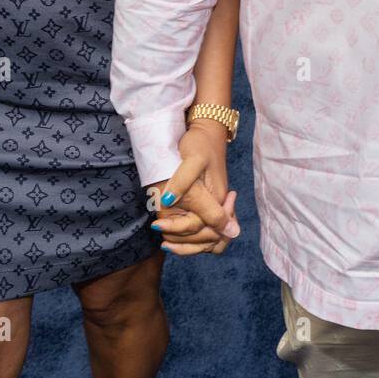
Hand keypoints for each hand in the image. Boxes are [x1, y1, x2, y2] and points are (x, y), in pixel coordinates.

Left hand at [147, 120, 239, 255]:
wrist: (208, 131)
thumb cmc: (200, 144)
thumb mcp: (191, 160)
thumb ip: (183, 182)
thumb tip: (167, 202)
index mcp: (218, 199)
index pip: (204, 230)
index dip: (179, 232)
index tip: (157, 226)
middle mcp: (220, 206)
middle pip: (211, 242)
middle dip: (186, 245)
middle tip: (162, 239)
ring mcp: (217, 206)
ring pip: (210, 240)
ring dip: (190, 246)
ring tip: (166, 241)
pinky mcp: (211, 203)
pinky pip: (206, 231)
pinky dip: (192, 239)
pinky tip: (174, 235)